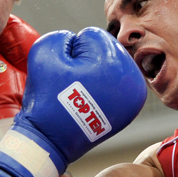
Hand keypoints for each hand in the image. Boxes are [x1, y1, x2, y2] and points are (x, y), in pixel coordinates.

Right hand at [0, 27, 147, 176]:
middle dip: (85, 61)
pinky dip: (100, 89)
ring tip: (79, 94)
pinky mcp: (129, 110)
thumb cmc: (47, 97)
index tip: (64, 72)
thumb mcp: (44, 52)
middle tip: (71, 84)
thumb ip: (62, 36)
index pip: (91, 36)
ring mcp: (133, 97)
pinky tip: (87, 102)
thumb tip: (77, 43)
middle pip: (104, 51)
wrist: (50, 140)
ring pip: (109, 68)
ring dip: (94, 74)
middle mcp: (132, 79)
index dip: (71, 50)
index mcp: (114, 62)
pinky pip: (113, 86)